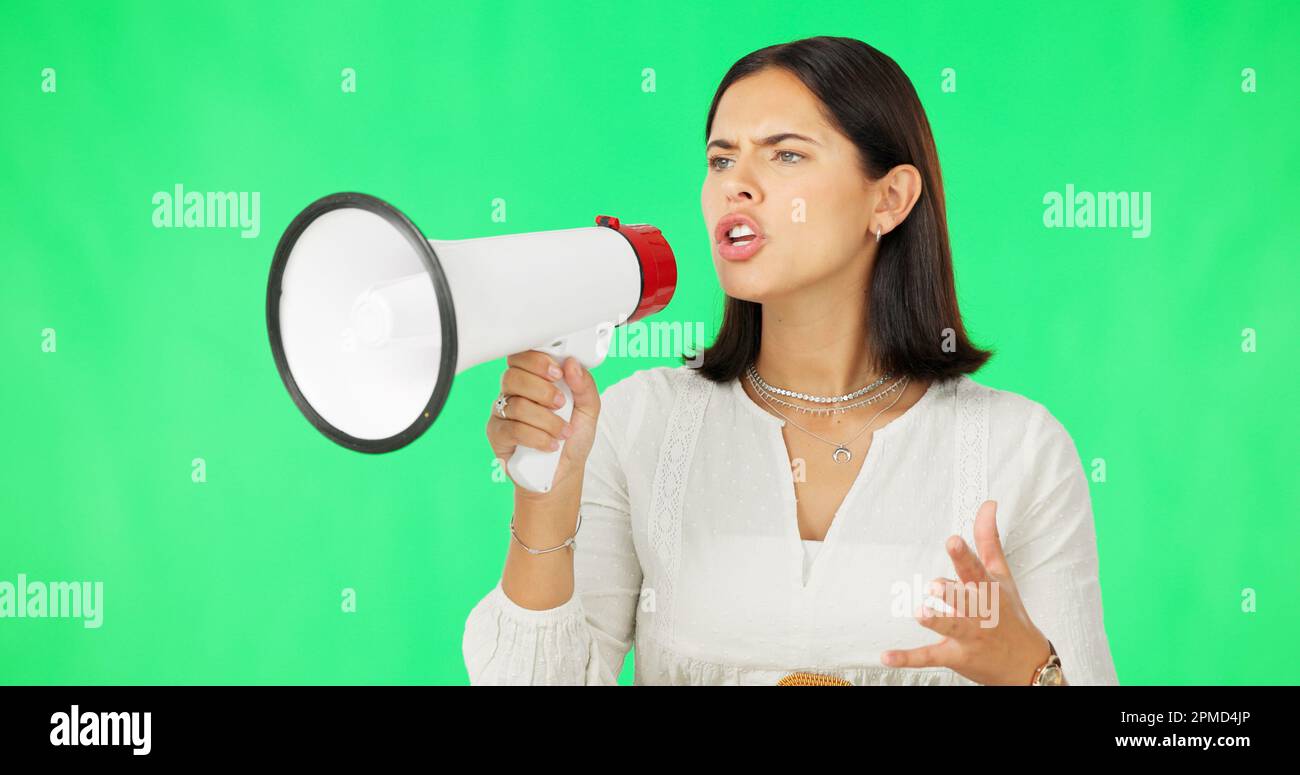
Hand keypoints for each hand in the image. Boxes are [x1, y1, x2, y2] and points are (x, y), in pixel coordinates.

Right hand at [485, 350, 600, 499]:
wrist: (563, 472)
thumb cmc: (572, 437)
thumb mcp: (588, 409)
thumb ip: (584, 385)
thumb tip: (571, 364)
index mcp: (533, 378)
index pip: (522, 356)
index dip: (537, 360)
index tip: (558, 372)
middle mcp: (514, 392)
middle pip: (514, 376)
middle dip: (543, 390)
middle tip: (561, 404)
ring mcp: (502, 412)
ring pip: (516, 404)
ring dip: (546, 420)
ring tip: (563, 433)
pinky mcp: (498, 434)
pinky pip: (513, 429)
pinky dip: (537, 437)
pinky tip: (550, 444)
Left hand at [880, 500, 1054, 684]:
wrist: (1026, 663)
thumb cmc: (1010, 615)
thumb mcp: (1001, 575)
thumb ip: (988, 540)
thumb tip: (987, 505)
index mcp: (987, 590)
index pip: (976, 570)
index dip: (964, 556)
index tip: (953, 541)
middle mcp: (979, 612)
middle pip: (964, 599)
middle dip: (952, 593)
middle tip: (937, 585)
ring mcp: (967, 635)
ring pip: (951, 627)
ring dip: (937, 621)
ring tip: (922, 613)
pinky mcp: (955, 656)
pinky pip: (929, 656)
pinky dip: (908, 658)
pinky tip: (887, 656)